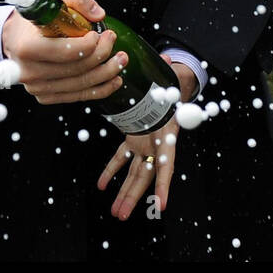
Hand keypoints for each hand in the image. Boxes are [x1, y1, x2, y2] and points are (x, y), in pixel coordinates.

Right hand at [0, 0, 124, 104]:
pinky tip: (114, 80)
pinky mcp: (45, 95)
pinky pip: (77, 96)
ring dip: (107, 73)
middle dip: (103, 55)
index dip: (89, 44)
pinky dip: (99, 90)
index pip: (66, 52)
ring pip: (80, 84)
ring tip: (121, 60)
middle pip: (76, 69)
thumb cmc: (32, 19)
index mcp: (28, 47)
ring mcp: (37, 86)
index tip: (99, 33)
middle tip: (113, 40)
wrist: (12, 38)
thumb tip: (99, 14)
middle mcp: (30, 71)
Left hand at [97, 55, 191, 219]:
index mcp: (166, 134)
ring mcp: (146, 143)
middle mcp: (157, 143)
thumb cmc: (171, 86)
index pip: (167, 163)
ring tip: (117, 211)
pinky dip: (112, 171)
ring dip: (125, 192)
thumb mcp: (171, 79)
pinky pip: (123, 159)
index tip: (162, 205)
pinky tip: (101, 185)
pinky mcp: (136, 140)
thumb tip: (167, 57)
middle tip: (122, 215)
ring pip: (135, 173)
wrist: (171, 89)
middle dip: (134, 196)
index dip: (164, 185)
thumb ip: (168, 70)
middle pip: (145, 175)